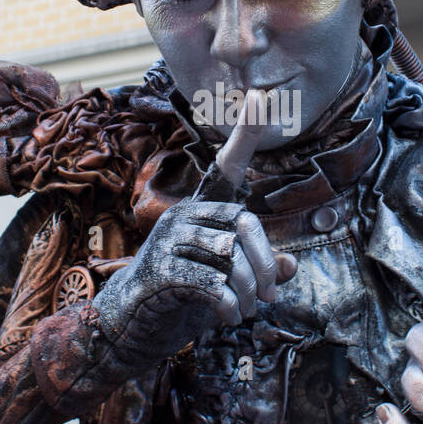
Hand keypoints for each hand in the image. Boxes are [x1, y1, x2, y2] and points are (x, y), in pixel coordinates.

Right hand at [89, 89, 296, 366]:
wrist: (131, 326)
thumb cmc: (182, 299)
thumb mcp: (229, 285)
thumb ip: (259, 272)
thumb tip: (291, 267)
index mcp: (201, 212)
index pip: (227, 167)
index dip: (245, 135)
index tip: (259, 96)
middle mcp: (184, 216)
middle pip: (244, 224)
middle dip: (264, 265)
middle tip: (269, 297)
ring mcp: (169, 240)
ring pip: (229, 254)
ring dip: (247, 291)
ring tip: (246, 312)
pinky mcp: (160, 270)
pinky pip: (211, 281)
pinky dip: (229, 304)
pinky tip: (228, 317)